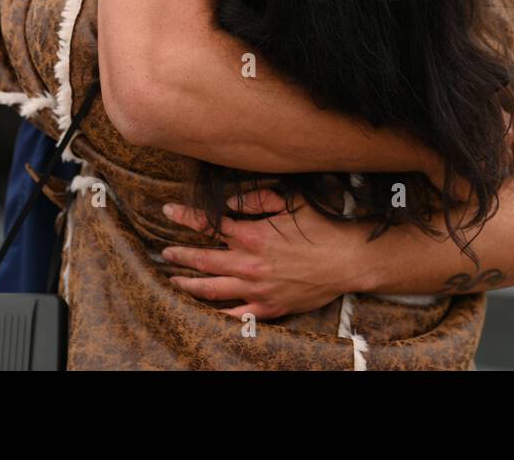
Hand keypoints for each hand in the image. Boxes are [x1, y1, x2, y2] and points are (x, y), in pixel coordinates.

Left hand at [160, 190, 366, 319]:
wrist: (348, 260)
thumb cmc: (321, 228)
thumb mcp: (292, 202)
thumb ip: (257, 198)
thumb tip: (231, 200)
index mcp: (253, 235)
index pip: (210, 225)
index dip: (186, 217)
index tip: (168, 212)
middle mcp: (249, 263)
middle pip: (204, 259)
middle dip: (180, 255)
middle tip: (165, 253)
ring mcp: (257, 288)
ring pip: (212, 289)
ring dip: (189, 284)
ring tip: (173, 280)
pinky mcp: (269, 306)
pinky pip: (237, 314)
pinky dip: (219, 313)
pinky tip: (206, 310)